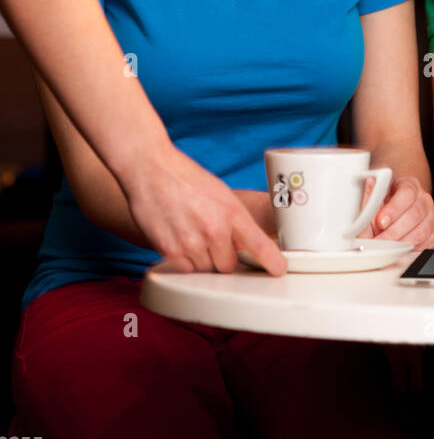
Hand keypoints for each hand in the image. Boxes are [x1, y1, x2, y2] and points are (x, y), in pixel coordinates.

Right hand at [122, 144, 286, 276]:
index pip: (258, 244)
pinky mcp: (170, 250)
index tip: (278, 269)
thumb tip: (244, 246)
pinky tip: (178, 237)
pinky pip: (185, 269)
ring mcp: (191, 242)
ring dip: (201, 258)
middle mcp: (214, 229)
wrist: (151, 168)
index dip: (271, 261)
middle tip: (210, 237)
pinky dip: (183, 260)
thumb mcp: (219, 193)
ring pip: (205, 269)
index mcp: (231, 211)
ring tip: (190, 232)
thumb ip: (232, 221)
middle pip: (228, 266)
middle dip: (222, 257)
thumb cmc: (185, 178)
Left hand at [356, 174, 433, 247]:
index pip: (407, 193)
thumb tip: (369, 183)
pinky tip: (395, 252)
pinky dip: (408, 251)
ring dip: (399, 243)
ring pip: (420, 232)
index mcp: (409, 185)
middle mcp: (423, 199)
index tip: (380, 222)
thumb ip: (370, 194)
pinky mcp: (432, 235)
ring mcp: (430, 217)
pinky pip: (423, 245)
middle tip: (377, 241)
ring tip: (383, 249)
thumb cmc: (381, 206)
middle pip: (414, 214)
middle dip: (393, 231)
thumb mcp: (373, 199)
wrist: (390, 219)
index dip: (394, 209)